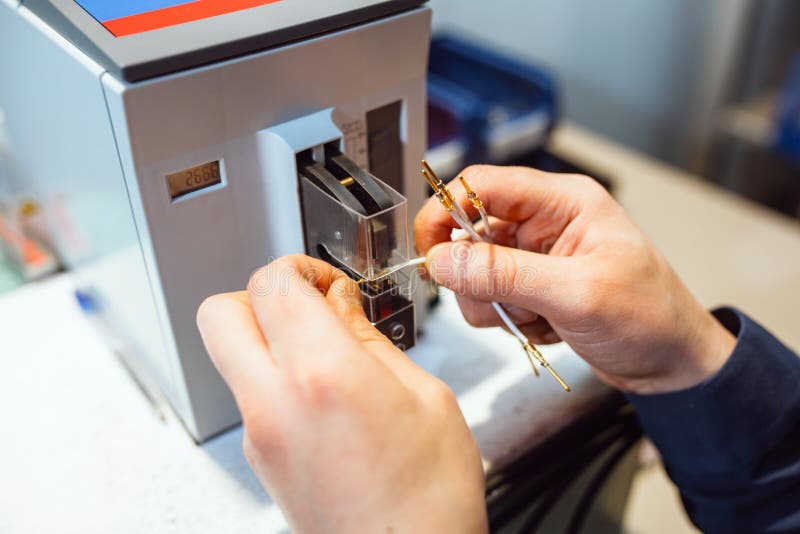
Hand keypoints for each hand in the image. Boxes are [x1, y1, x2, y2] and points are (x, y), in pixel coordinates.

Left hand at [197, 255, 486, 532]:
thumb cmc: (430, 501)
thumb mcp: (426, 398)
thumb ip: (372, 341)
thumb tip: (343, 304)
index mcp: (323, 376)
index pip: (273, 285)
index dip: (301, 267)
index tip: (329, 280)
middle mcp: (275, 404)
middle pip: (220, 313)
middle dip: (261, 292)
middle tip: (310, 302)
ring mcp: (260, 435)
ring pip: (229, 352)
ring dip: (266, 332)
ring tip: (324, 345)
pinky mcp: (262, 458)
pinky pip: (248, 391)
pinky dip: (274, 370)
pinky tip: (324, 385)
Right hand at [414, 165, 735, 394]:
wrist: (672, 363)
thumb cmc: (650, 317)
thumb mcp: (577, 294)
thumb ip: (506, 275)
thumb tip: (445, 260)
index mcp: (562, 202)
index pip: (483, 186)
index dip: (447, 211)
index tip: (429, 249)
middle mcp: (544, 223)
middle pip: (471, 233)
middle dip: (477, 276)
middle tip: (499, 301)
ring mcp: (536, 257)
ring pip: (475, 272)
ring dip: (495, 304)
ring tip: (537, 319)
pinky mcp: (532, 287)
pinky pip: (491, 299)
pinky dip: (508, 321)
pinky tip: (545, 328)